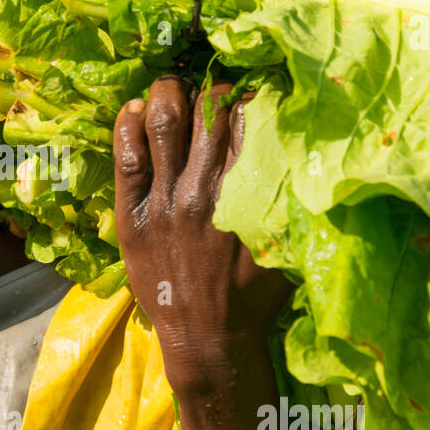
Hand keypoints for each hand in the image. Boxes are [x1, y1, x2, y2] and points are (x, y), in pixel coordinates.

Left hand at [112, 76, 293, 394]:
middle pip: (203, 112)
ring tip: (170, 88)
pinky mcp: (131, 216)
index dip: (246, 95)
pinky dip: (127, 125)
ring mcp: (162, 202)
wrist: (209, 341)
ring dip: (166, 94)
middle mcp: (201, 190)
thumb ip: (292, 199)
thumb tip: (305, 151)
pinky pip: (125, 157)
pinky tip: (134, 110)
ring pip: (160, 123)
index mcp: (243, 194)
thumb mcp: (287, 245)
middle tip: (209, 90)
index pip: (245, 119)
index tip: (246, 94)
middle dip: (208, 89)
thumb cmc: (254, 295)